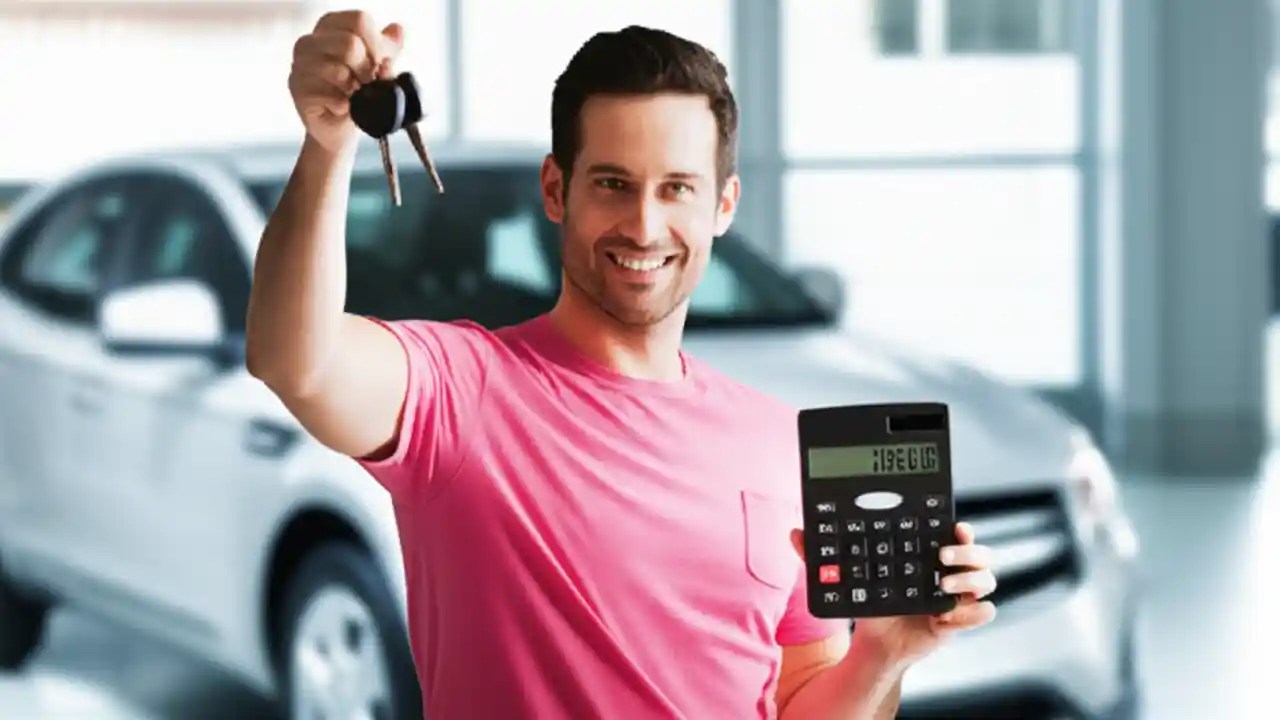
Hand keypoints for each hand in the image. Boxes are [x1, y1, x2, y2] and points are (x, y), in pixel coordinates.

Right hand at [289, 10, 404, 153]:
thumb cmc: (356, 93)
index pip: (359, 21)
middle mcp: (310, 41)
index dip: (377, 44)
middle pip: (350, 44)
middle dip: (367, 70)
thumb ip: (387, 48)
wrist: (340, 128)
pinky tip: (341, 107)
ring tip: (353, 95)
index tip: (381, 62)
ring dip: (356, 90)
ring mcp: (300, 65)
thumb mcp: (378, 67)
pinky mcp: (297, 89)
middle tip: (367, 83)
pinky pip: (330, 95)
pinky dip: (344, 106)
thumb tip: (397, 30)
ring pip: (339, 72)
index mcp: (331, 26)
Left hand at [791, 522, 997, 667]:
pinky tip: (947, 616)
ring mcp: (958, 597)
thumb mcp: (849, 577)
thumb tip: (795, 533)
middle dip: (970, 552)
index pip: (959, 535)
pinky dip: (971, 614)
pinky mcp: (958, 621)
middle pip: (982, 554)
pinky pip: (983, 614)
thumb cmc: (870, 603)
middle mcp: (950, 572)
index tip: (956, 527)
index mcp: (929, 554)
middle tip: (942, 556)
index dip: (964, 530)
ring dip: (972, 581)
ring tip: (944, 587)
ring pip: (988, 581)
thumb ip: (821, 556)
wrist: (875, 642)